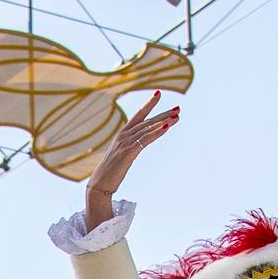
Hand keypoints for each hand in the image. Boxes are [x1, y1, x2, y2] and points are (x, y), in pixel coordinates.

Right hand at [81, 99, 178, 225]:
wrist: (99, 185)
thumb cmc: (110, 173)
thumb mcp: (121, 156)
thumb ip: (129, 148)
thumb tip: (135, 147)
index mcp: (122, 135)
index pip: (138, 116)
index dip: (148, 104)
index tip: (158, 94)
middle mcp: (123, 135)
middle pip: (147, 121)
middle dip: (163, 114)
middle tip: (178, 108)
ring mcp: (125, 143)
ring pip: (148, 129)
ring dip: (164, 122)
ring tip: (177, 117)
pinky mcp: (127, 152)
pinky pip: (145, 139)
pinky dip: (156, 132)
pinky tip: (166, 127)